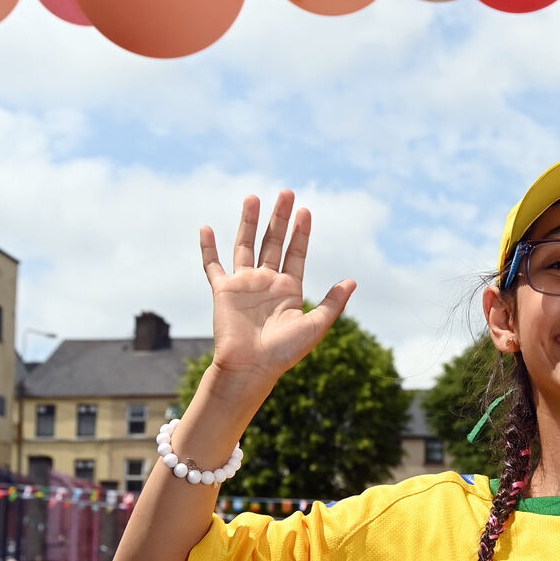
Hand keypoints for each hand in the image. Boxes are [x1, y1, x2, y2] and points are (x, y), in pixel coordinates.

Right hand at [200, 191, 355, 397]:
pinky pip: (213, 265)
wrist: (251, 368)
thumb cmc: (284, 352)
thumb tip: (353, 281)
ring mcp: (244, 284)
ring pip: (245, 245)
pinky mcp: (223, 291)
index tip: (305, 211)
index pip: (296, 253)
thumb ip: (333, 302)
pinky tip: (206, 227)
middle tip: (286, 192)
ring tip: (254, 197)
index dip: (301, 232)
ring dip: (249, 222)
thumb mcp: (316, 326)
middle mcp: (266, 282)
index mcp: (289, 289)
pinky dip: (208, 248)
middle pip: (273, 242)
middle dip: (279, 218)